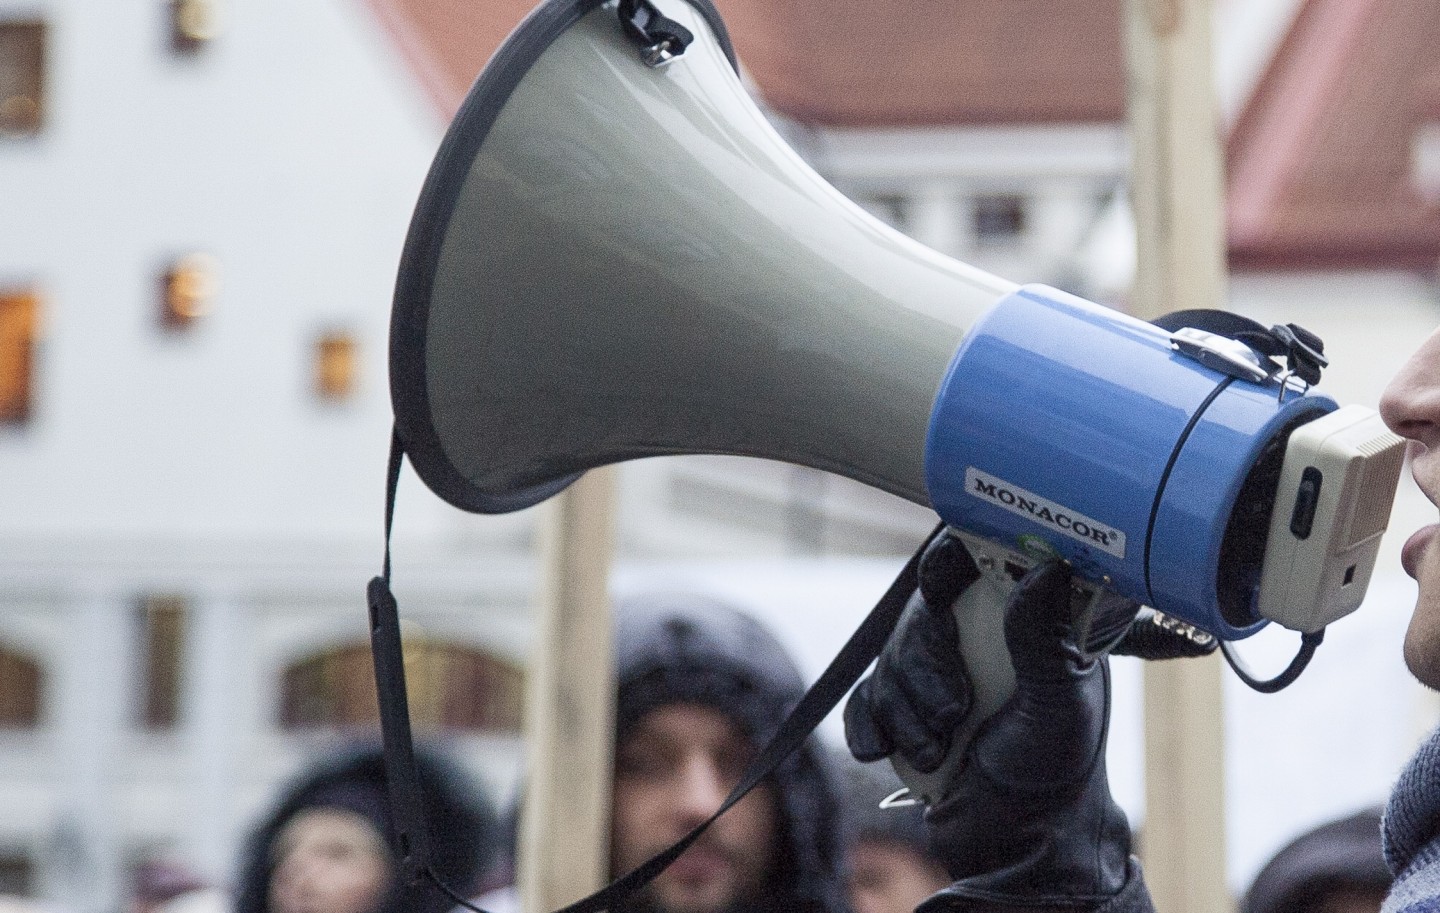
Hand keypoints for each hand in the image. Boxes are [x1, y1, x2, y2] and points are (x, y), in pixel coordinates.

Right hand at [844, 532, 1214, 776]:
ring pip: (888, 660)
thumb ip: (1043, 638)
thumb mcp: (1057, 705)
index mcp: (1025, 627)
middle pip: (920, 614)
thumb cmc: (1053, 777)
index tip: (941, 583)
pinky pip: (863, 701)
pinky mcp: (903, 715)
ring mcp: (937, 679)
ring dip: (907, 710)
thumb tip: (1046, 569)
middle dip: (925, 665)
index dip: (951, 564)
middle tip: (954, 709)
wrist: (1012, 850)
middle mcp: (980, 643)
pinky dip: (871, 727)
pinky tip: (888, 752)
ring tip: (939, 750)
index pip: (978, 564)